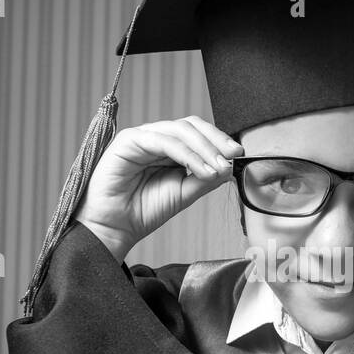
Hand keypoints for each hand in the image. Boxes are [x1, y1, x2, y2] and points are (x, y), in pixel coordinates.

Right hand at [75, 115, 240, 260]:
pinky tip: (201, 169)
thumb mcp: (184, 194)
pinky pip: (163, 141)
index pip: (198, 133)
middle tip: (233, 155)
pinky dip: (187, 154)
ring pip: (180, 131)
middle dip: (216, 139)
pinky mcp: (128, 141)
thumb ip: (205, 179)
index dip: (219, 140)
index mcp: (168, 148)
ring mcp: (141, 137)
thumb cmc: (142, 211)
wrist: (114, 227)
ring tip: (218, 167)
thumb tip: (229, 165)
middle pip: (191, 126)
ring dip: (204, 148)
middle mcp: (155, 139)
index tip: (239, 155)